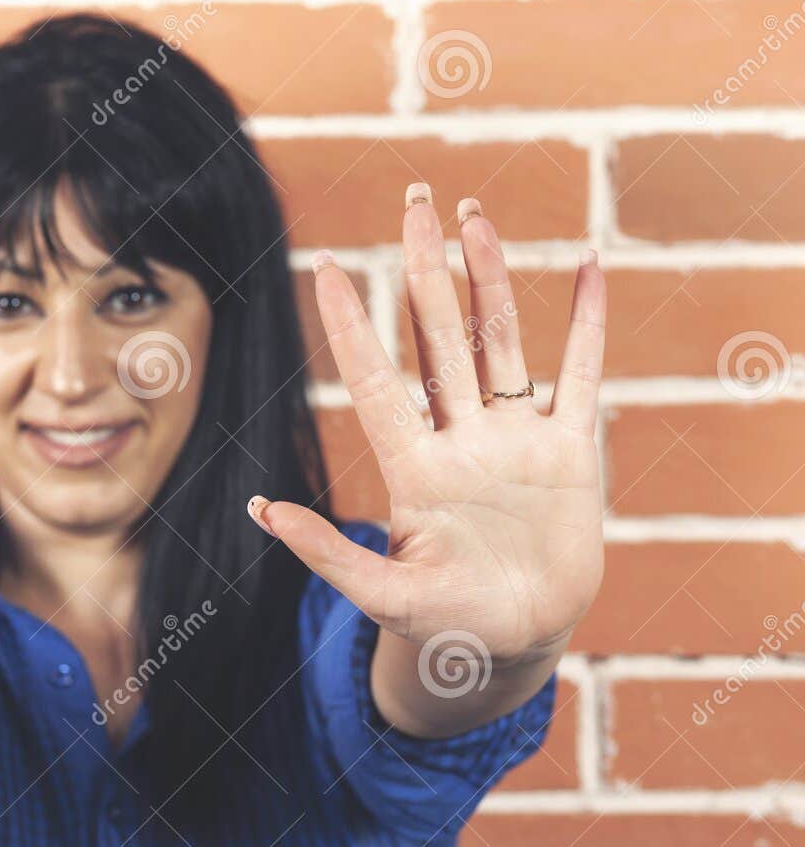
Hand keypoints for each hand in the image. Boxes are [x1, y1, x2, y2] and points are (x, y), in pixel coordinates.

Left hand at [250, 184, 604, 666]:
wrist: (512, 645)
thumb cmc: (442, 627)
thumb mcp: (380, 595)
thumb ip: (327, 554)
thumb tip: (260, 511)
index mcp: (413, 470)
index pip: (376, 381)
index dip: (353, 326)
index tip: (325, 267)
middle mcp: (460, 440)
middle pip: (438, 337)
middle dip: (426, 269)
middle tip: (414, 202)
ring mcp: (515, 441)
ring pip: (500, 342)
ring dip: (490, 279)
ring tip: (474, 215)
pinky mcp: (569, 454)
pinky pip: (580, 376)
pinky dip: (586, 325)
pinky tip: (586, 270)